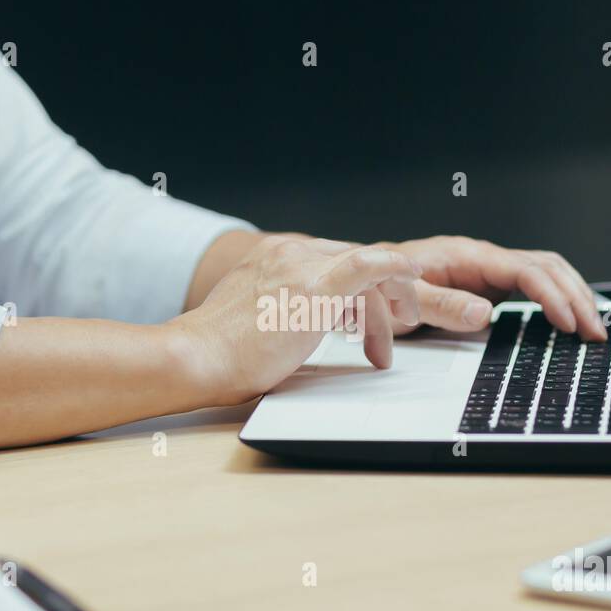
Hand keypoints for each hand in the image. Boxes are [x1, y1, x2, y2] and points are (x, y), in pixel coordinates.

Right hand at [168, 235, 424, 405]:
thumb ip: (282, 310)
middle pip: (354, 266)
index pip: (333, 262)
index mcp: (274, 257)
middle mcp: (289, 252)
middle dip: (379, 303)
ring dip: (385, 314)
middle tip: (384, 341)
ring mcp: (302, 266)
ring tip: (381, 353)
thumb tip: (300, 327)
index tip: (363, 323)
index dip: (359, 293)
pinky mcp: (315, 288)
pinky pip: (371, 264)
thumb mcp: (255, 319)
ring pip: (367, 273)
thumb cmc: (219, 354)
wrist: (197, 358)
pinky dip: (397, 268)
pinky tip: (413, 276)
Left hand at [380, 236, 606, 340]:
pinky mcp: (486, 284)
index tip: (568, 322)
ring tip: (593, 328)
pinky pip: (532, 286)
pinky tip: (569, 320)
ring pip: (545, 274)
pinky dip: (556, 300)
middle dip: (576, 297)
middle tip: (596, 332)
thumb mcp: (401, 301)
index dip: (551, 295)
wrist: (360, 281)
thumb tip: (484, 313)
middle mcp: (482, 258)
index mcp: (467, 256)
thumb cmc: (376, 287)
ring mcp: (486, 270)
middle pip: (546, 268)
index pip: (525, 270)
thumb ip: (439, 305)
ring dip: (572, 297)